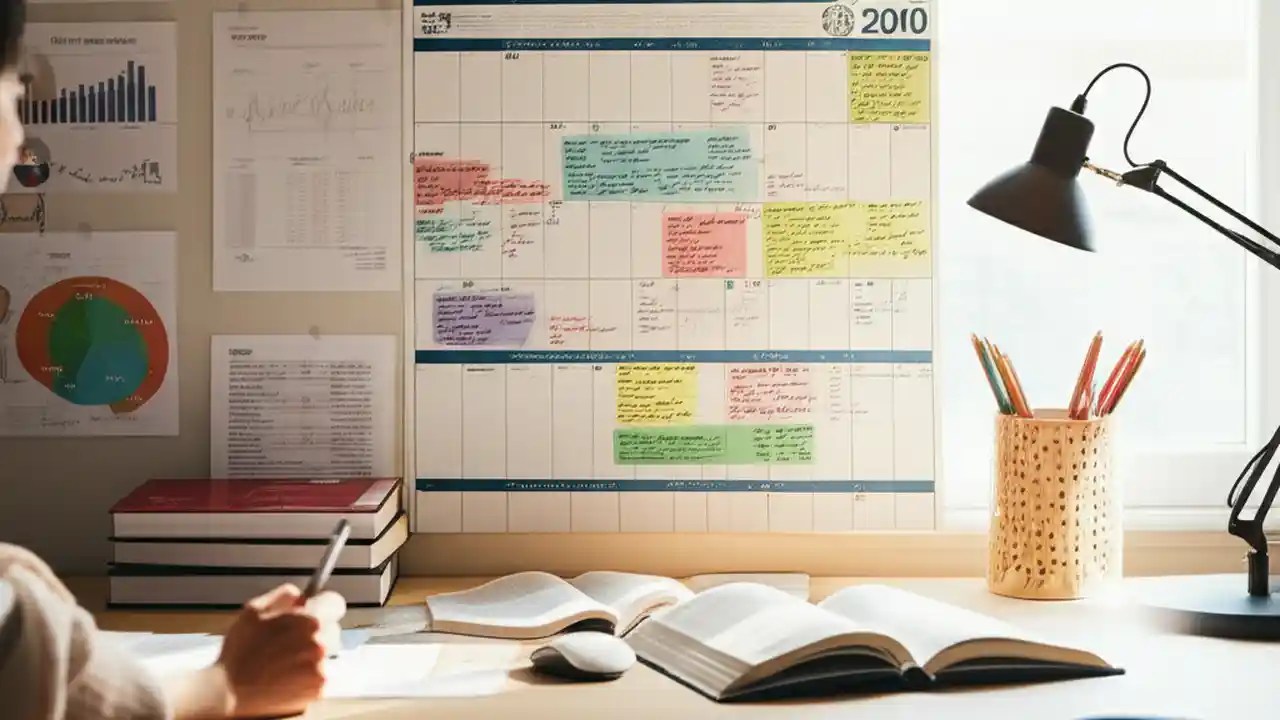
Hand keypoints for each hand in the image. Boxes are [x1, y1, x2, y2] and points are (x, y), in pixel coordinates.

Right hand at [215, 584, 345, 718]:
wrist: (230, 693)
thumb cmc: (240, 652)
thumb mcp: (254, 611)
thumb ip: (283, 595)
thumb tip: (301, 594)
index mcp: (309, 620)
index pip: (335, 603)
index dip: (324, 604)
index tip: (317, 609)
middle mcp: (320, 643)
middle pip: (332, 629)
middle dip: (316, 631)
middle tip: (291, 641)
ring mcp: (321, 668)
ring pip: (326, 653)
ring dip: (313, 653)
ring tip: (285, 661)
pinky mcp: (318, 688)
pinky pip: (321, 674)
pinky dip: (309, 674)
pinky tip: (287, 676)